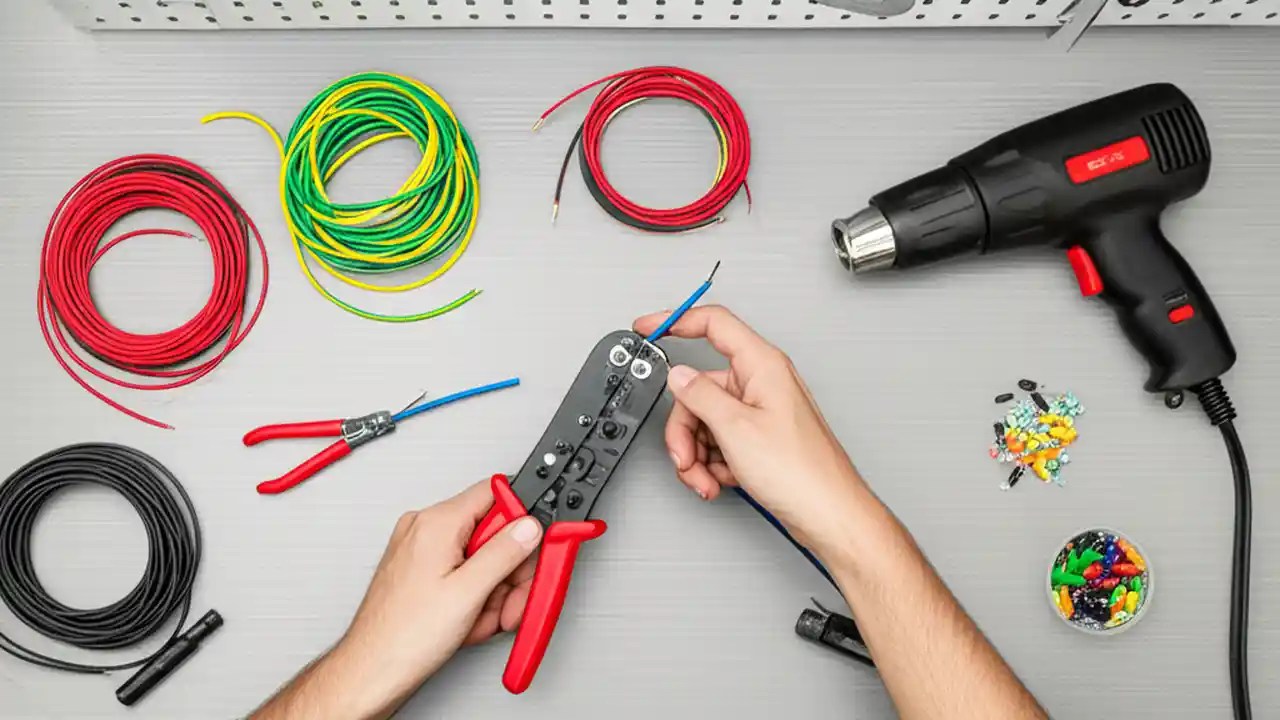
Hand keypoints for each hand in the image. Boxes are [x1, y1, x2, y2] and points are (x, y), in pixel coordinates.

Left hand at [331, 481, 541, 714]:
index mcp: (436, 523)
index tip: (532, 546)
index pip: (495, 493)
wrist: (372, 671)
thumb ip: (505, 553)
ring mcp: (421, 550)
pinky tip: (469, 620)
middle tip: (512, 600)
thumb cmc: (403, 637)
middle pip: (492, 532)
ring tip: (481, 619)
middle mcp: (425, 528)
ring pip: (481, 558)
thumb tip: (528, 528)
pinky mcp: (421, 571)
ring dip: (492, 593)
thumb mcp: (468, 593)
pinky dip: (474, 597)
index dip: (520, 520)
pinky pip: (463, 573)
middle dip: (509, 571)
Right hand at [633, 306, 869, 554]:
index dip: (676, 321)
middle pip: (700, 387)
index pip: (714, 324)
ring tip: (706, 477)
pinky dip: (712, 463)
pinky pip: (719, 440)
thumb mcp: (736, 429)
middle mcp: (762, 383)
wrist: (826, 514)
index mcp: (762, 365)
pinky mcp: (759, 439)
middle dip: (685, 427)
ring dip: (697, 453)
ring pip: (706, 419)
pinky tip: (721, 480)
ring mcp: (760, 412)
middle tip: (685, 456)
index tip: (648, 329)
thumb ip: (700, 395)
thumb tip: (678, 375)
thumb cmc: (801, 472)